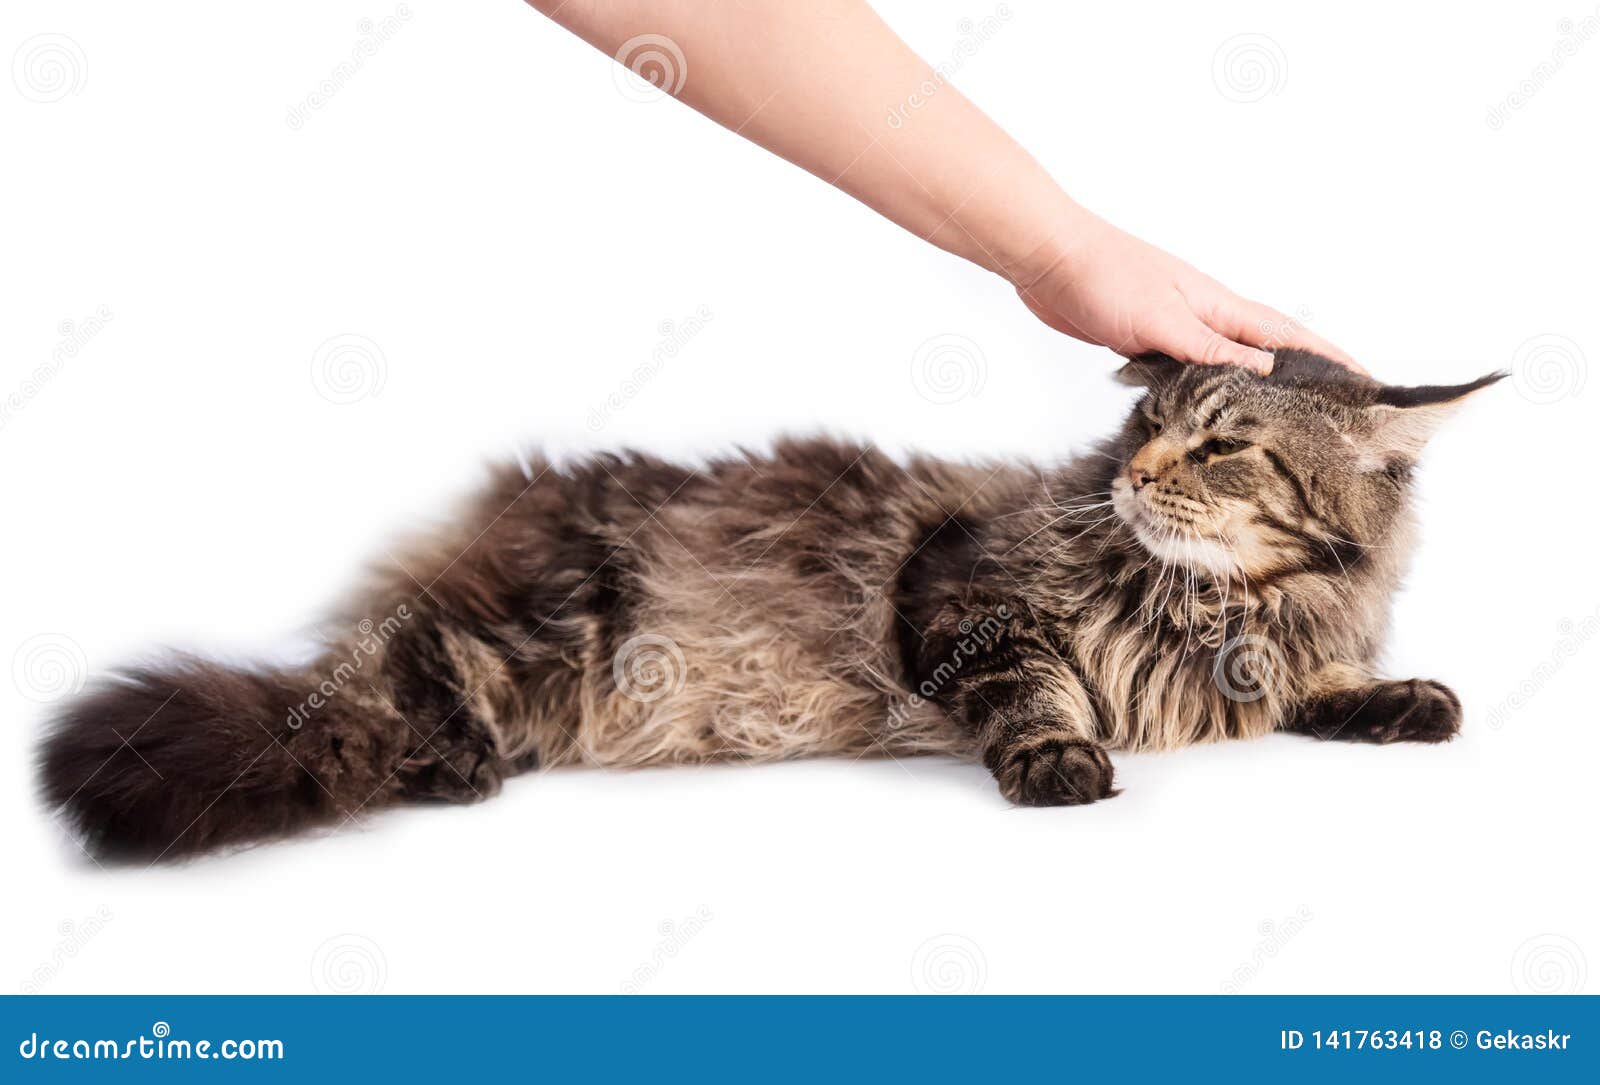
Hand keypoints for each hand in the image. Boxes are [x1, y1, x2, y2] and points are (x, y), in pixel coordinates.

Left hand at [1014, 215, 1362, 375]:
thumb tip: (1269, 372)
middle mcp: (1206, 317)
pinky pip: (1191, 370)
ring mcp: (1178, 327)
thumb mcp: (1163, 320)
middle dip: (1306, 375)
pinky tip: (1210, 409)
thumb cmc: (1103, 277)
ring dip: (1257, 386)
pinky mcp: (1148, 340)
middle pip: (1268, 350)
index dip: (1328, 359)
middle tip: (1336, 409)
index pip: (1289, 336)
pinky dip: (1208, 389)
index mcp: (1219, 307)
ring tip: (1285, 418)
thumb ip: (1210, 351)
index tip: (1366, 380)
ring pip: (1230, 363)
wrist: (1048, 258)